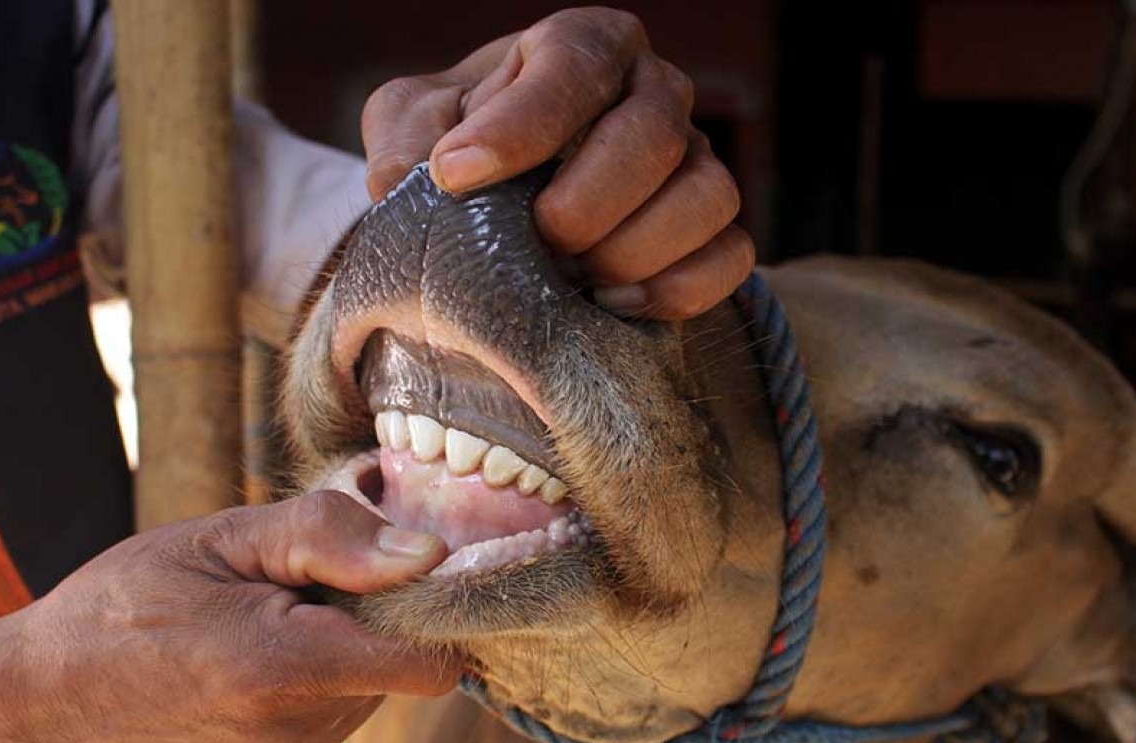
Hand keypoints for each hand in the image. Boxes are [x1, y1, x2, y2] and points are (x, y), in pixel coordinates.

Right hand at [0, 492, 454, 742]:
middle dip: (360, 622)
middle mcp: (290, 738)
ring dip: (335, 657)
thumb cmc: (134, 597)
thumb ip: (334, 537)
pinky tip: (248, 676)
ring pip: (365, 695)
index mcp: (279, 669)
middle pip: (393, 668)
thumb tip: (430, 552)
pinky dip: (310, 694)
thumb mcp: (227, 536)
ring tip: (258, 633)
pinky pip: (332, 726)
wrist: (51, 692)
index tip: (387, 575)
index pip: (428, 662)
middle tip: (286, 594)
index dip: (426, 610)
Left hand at [360, 7, 754, 320]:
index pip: (572, 66)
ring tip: (571, 279)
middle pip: (653, 133)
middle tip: (535, 243)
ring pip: (707, 195)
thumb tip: (410, 181)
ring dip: (633, 250)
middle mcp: (653, 90)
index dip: (518, 126)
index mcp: (580, 46)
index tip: (456, 177)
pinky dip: (675, 290)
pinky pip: (730, 256)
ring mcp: (695, 159)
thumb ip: (405, 139)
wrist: (508, 209)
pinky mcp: (717, 228)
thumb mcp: (414, 127)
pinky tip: (611, 304)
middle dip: (585, 203)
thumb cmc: (463, 151)